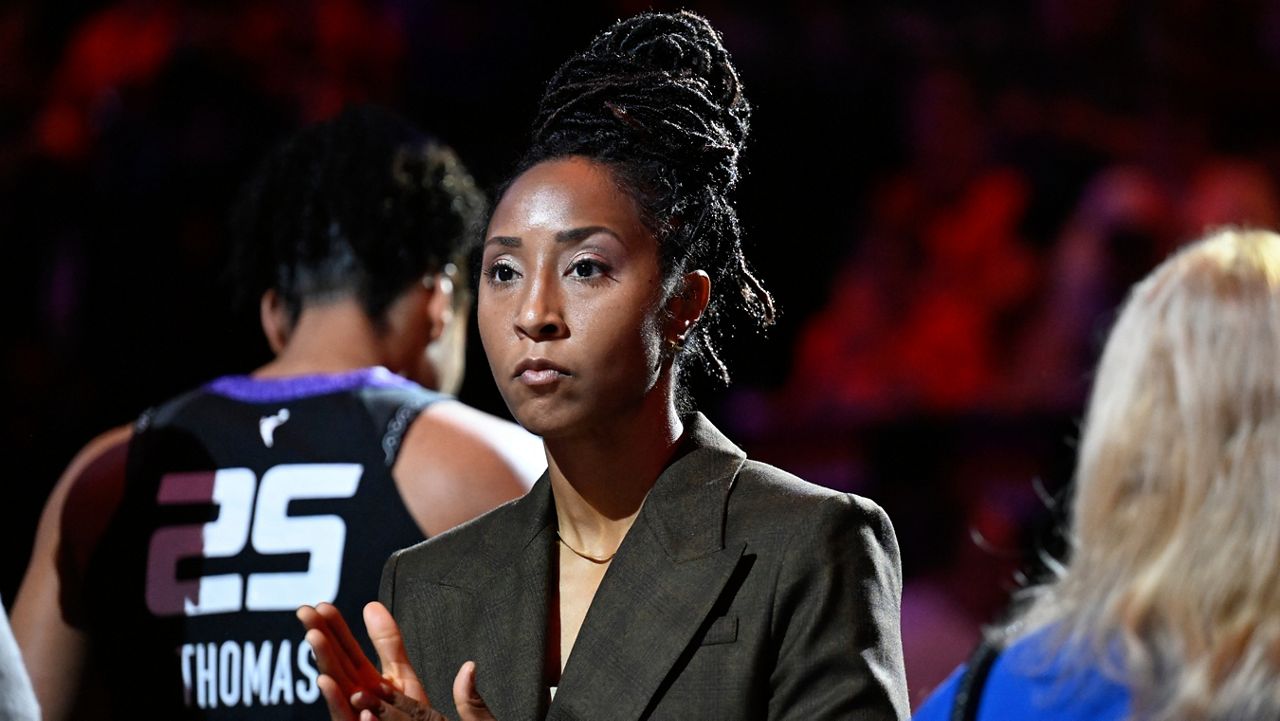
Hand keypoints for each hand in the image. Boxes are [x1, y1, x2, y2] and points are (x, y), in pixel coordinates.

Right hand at [297, 601, 497, 720]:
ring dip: (327, 669)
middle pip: (335, 667)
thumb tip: (371, 604)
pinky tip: (342, 689)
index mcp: (362, 682)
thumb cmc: (406, 716)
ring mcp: (355, 718)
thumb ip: (387, 642)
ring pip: (339, 694)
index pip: (344, 651)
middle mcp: (354, 700)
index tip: (320, 604)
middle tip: (306, 614)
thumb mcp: (399, 675)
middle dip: (320, 640)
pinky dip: (345, 707)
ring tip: (316, 642)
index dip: (333, 628)